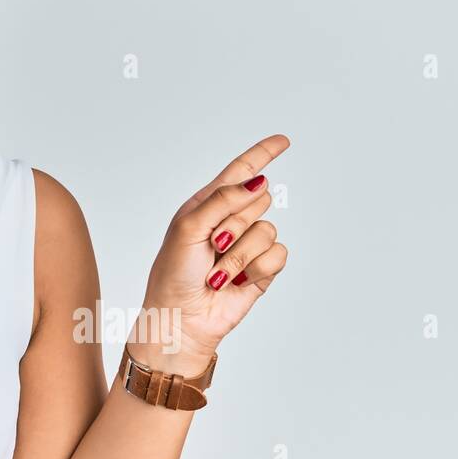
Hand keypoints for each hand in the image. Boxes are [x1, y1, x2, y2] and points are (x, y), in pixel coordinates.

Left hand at [133, 134, 291, 364]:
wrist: (181, 317)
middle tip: (211, 246)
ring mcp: (248, 245)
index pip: (240, 172)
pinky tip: (237, 282)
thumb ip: (222, 200)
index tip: (283, 140)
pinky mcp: (263, 269)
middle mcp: (230, 221)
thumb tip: (258, 181)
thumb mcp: (189, 227)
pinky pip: (278, 254)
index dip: (262, 155)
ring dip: (240, 253)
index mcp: (207, 205)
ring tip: (218, 271)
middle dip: (234, 222)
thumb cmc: (174, 273)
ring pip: (267, 228)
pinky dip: (256, 269)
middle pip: (257, 198)